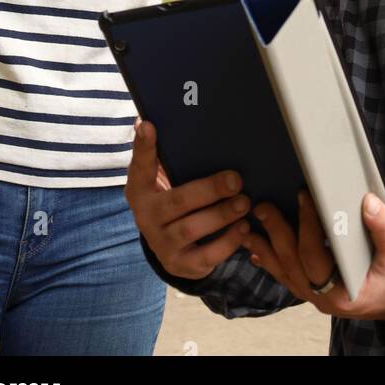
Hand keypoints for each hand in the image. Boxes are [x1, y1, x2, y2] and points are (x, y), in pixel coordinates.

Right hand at [125, 119, 252, 279]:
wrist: (169, 247)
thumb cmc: (172, 200)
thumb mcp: (162, 180)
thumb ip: (159, 156)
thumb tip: (145, 120)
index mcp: (140, 190)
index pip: (140, 166)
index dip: (144, 147)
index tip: (149, 125)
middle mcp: (147, 218)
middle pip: (177, 202)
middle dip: (208, 190)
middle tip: (236, 179)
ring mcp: (163, 244)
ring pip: (191, 229)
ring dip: (221, 215)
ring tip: (244, 202)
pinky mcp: (182, 264)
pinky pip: (206, 256)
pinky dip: (227, 242)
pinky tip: (243, 228)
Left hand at [241, 188, 384, 321]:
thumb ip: (384, 227)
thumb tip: (367, 202)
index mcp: (342, 290)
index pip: (316, 255)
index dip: (307, 225)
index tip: (302, 196)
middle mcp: (323, 297)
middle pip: (292, 262)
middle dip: (276, 232)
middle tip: (263, 207)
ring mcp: (315, 295)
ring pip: (284, 271)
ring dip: (265, 247)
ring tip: (247, 227)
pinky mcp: (313, 288)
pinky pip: (286, 276)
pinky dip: (270, 261)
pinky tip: (256, 248)